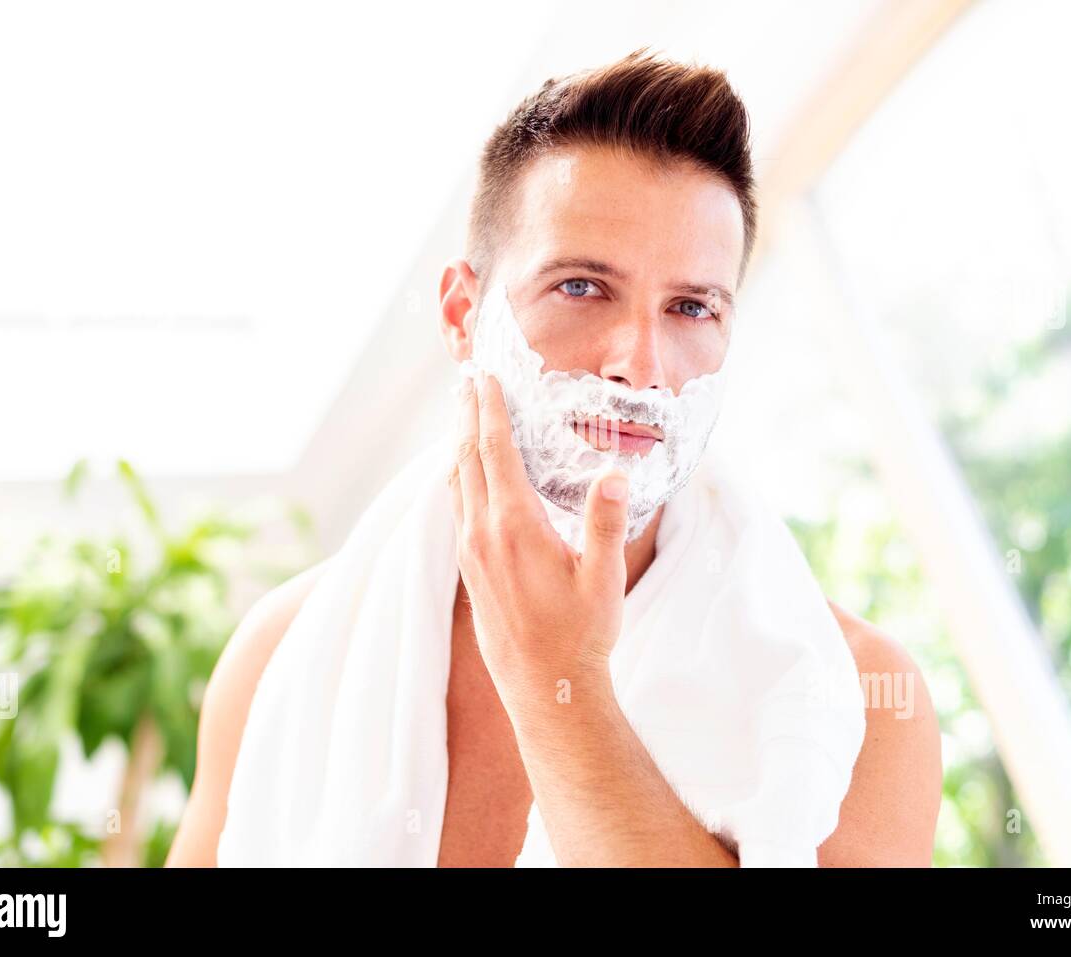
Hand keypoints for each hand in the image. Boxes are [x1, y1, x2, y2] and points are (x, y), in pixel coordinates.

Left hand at [448, 370, 629, 713]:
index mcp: (515, 526)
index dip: (490, 410)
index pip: (495, 451)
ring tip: (462, 415)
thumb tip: (613, 474)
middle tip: (467, 380)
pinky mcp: (470, 571)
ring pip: (456, 483)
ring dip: (459, 444)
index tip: (486, 377)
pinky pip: (457, 508)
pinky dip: (460, 477)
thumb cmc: (582, 635)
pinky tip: (465, 475)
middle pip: (467, 458)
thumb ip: (606, 523)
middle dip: (467, 415)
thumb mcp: (604, 578)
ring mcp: (471, 553)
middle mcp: (483, 534)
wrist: (546, 689)